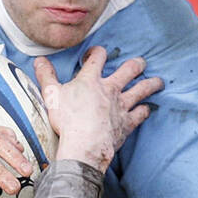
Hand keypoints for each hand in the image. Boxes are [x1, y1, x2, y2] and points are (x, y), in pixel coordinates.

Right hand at [35, 47, 162, 172]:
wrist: (84, 145)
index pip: (97, 57)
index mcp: (90, 80)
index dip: (97, 52)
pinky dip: (145, 110)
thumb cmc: (67, 120)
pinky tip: (148, 108)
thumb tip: (39, 60)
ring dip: (151, 84)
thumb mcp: (50, 95)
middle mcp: (110, 89)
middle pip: (129, 70)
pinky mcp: (127, 123)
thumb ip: (45, 76)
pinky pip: (141, 114)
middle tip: (140, 62)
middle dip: (136, 64)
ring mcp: (121, 106)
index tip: (95, 54)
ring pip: (142, 89)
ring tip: (158, 81)